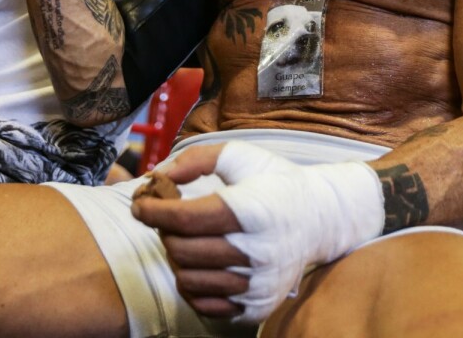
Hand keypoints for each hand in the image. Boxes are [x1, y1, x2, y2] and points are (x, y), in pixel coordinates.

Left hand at [133, 142, 384, 324]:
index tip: (140, 204)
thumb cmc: (275, 182)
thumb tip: (156, 176)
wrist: (322, 218)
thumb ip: (195, 159)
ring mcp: (259, 283)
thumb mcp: (240, 156)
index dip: (153, 212)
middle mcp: (258, 251)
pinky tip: (199, 264)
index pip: (185, 219)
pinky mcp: (258, 305)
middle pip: (182, 251)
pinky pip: (206, 306)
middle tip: (168, 219)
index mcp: (252, 211)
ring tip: (185, 239)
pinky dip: (192, 286)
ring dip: (177, 259)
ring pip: (189, 281)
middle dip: (164, 233)